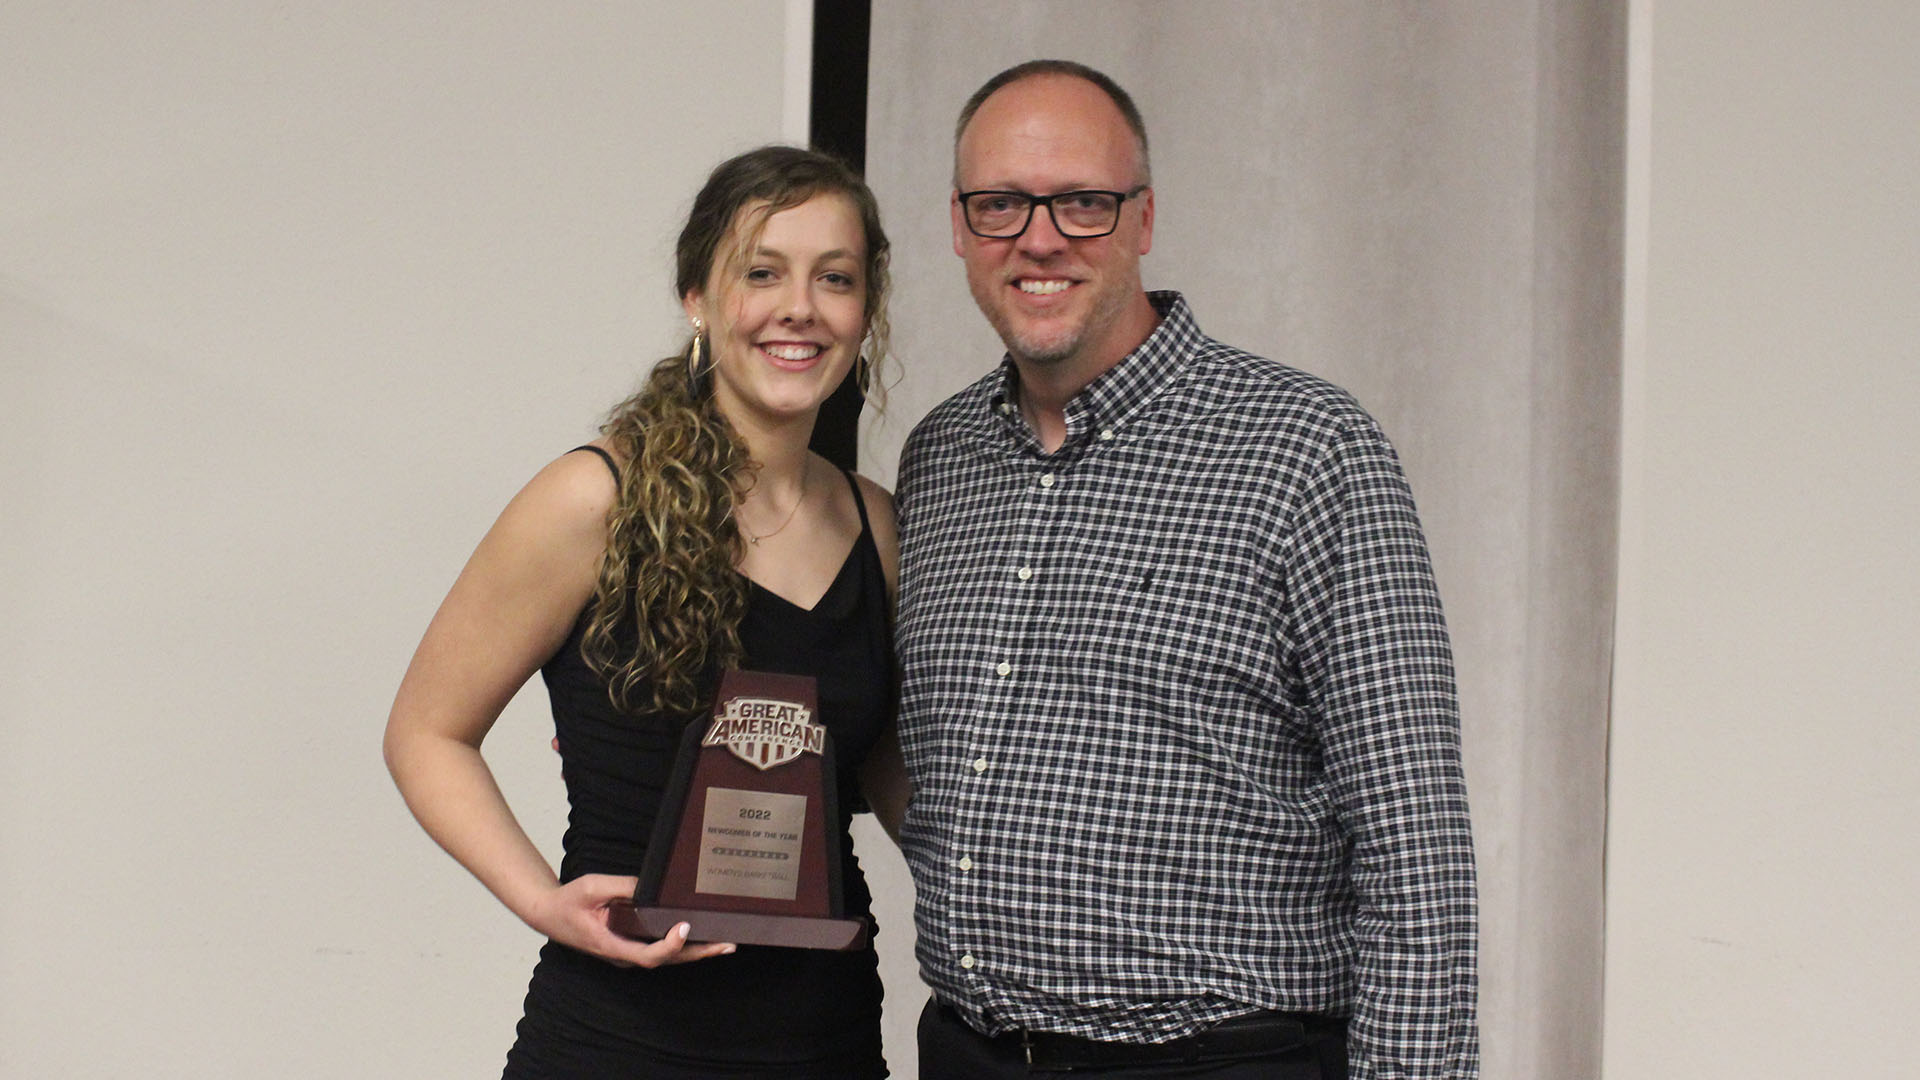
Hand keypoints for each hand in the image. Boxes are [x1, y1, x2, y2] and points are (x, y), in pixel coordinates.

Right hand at [524, 874, 735, 967]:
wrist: (549, 913)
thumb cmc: (568, 901)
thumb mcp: (592, 886)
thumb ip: (622, 887)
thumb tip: (650, 887)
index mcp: (611, 945)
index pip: (647, 955)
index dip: (669, 945)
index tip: (683, 926)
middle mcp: (623, 955)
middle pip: (666, 961)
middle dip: (698, 953)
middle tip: (727, 944)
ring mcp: (627, 953)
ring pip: (666, 958)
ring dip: (696, 951)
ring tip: (725, 942)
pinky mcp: (630, 946)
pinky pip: (660, 950)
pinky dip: (683, 946)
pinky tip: (701, 936)